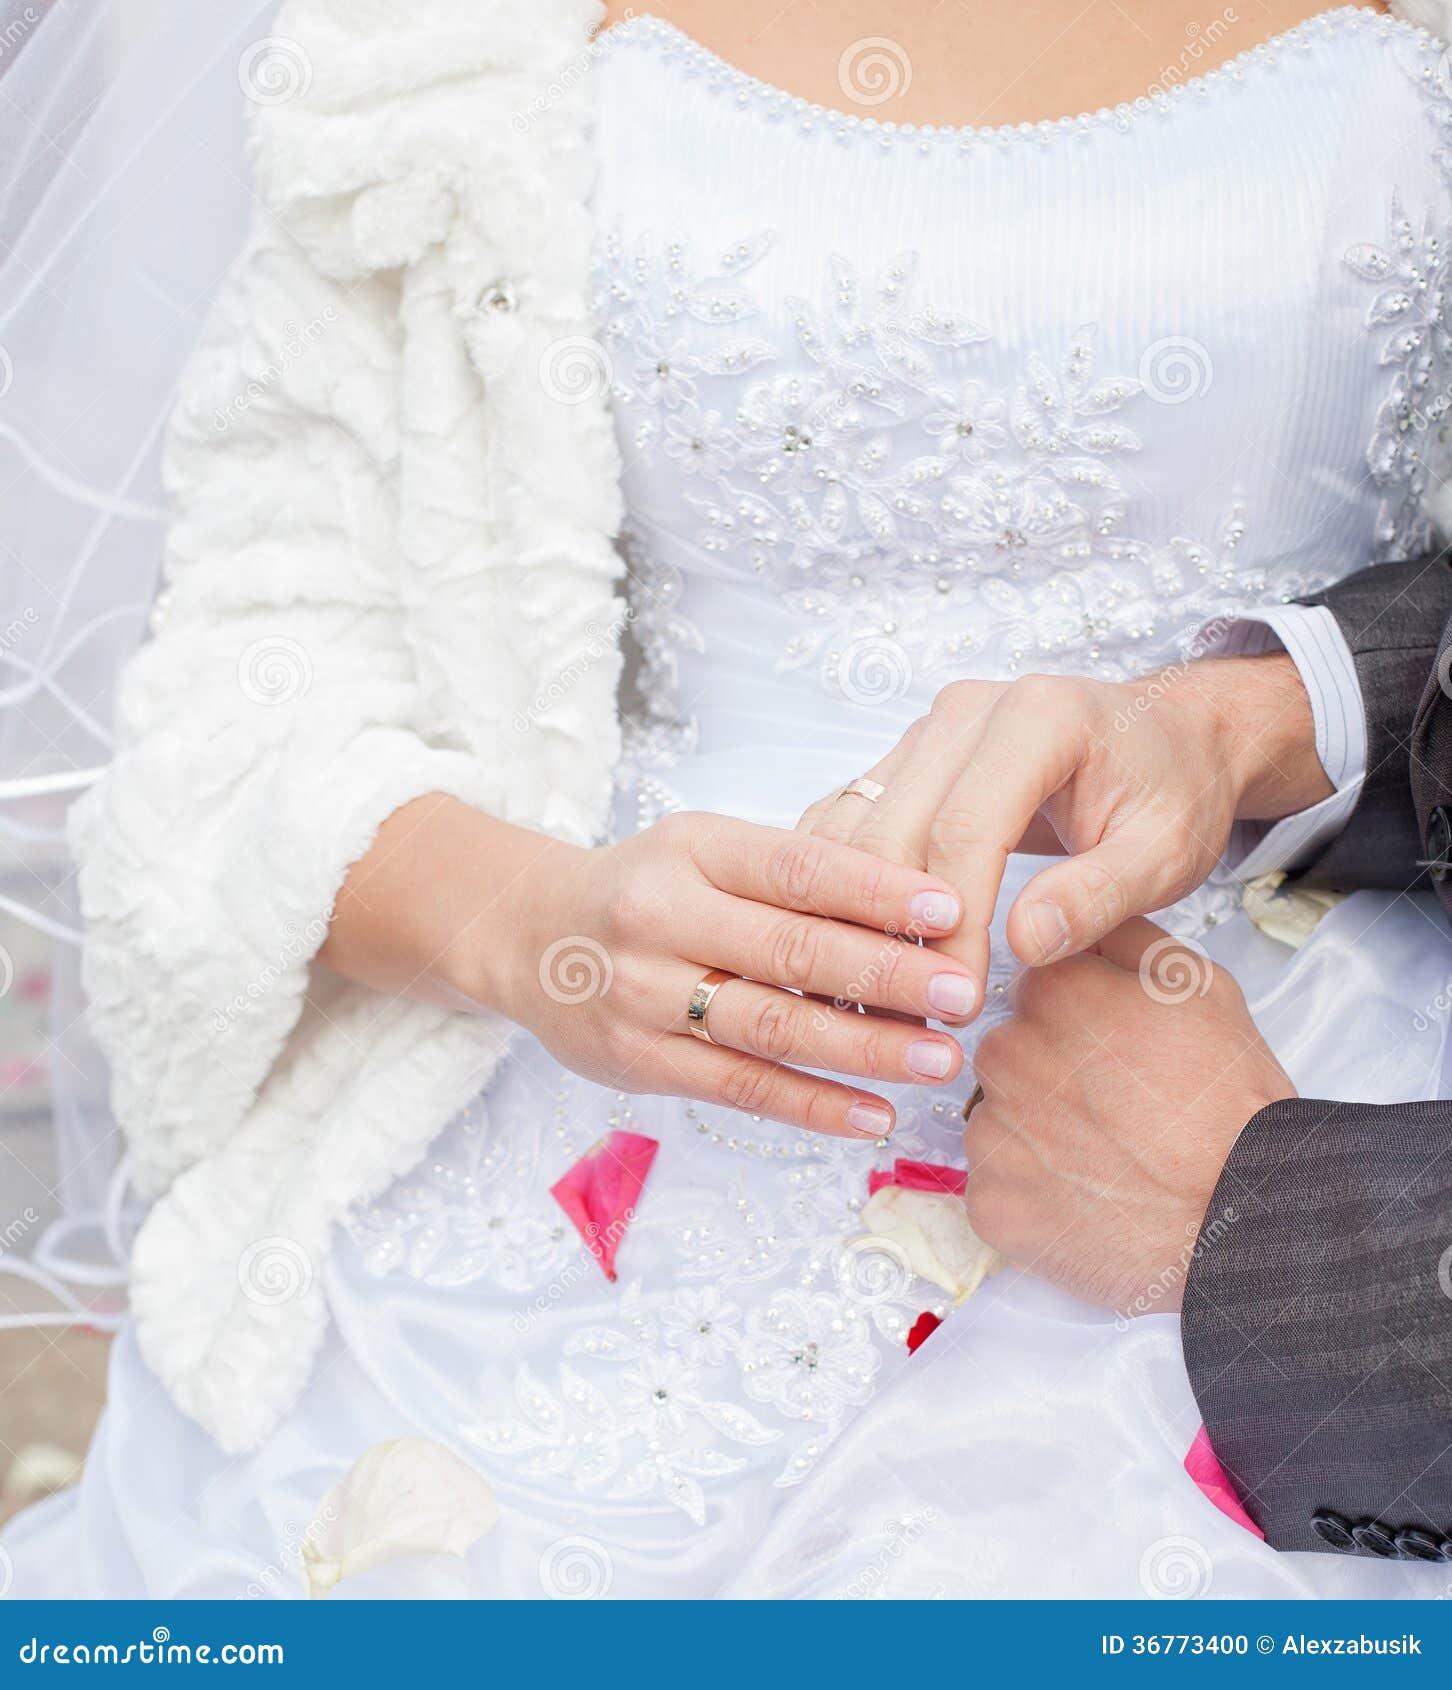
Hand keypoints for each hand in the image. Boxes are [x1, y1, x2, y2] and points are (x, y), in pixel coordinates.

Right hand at [492, 811, 978, 1138]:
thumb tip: (916, 907)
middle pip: (792, 952)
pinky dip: (811, 1106)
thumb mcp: (704, 851)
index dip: (876, 889)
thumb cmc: (645, 888)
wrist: (528, 936)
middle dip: (888, 976)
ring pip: (771, 1029)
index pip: (796, 868)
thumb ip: (791, 876)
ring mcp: (644, 995)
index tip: (949, 907)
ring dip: (864, 1050)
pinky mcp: (637, 1061)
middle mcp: (661, 919)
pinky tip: (873, 1115)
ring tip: (938, 1060)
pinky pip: (739, 1088)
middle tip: (962, 994)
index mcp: (692, 850)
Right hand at [797, 655, 1329, 1017]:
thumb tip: (1024, 943)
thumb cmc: (1173, 794)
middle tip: (917, 1012)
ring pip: (854, 830)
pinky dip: (844, 892)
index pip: (966, 827)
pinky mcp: (904, 762)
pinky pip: (848, 827)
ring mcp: (925, 734)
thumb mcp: (1165, 852)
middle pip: (893, 828)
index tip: (962, 998)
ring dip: (856, 915)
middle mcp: (963, 712)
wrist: (1169, 742)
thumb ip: (1098, 895)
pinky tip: (862, 952)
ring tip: (885, 995)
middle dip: (895, 927)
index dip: (954, 923)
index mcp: (1036, 717)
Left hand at [964, 916, 1294, 1313]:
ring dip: (1037, 1134)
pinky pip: (997, 1186)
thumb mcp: (1201, 987)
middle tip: (1117, 1110)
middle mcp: (1006, 1052)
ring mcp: (992, 1130)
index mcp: (1053, 992)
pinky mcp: (989, 1201)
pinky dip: (1031, 1194)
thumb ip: (1124, 936)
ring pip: (1000, 1118)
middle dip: (1051, 1075)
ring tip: (1107, 1157)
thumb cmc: (1231, 1105)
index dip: (1079, 1020)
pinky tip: (1086, 1200)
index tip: (1115, 1052)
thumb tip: (1079, 916)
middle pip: (1011, 1053)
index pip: (1037, 989)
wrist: (1245, 1216)